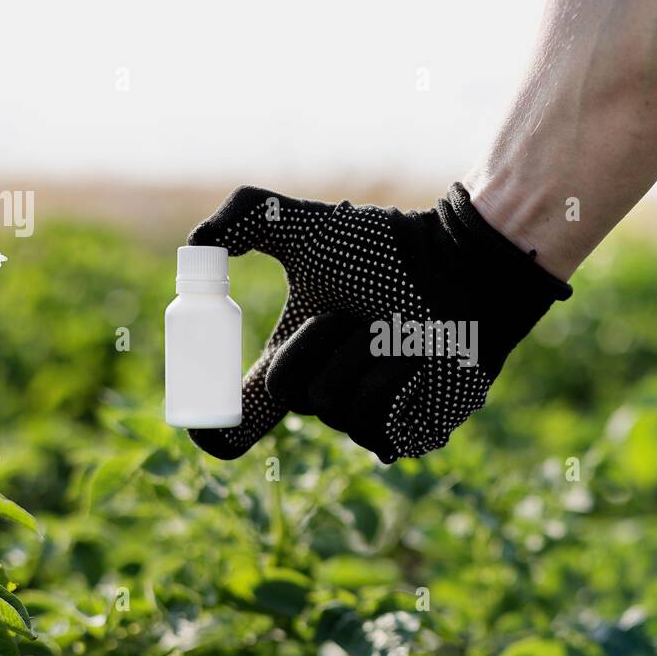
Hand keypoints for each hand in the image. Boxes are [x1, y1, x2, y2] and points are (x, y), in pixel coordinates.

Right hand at [185, 183, 570, 462]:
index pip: (238, 423)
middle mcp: (323, 399)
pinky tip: (419, 355)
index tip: (204, 424)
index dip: (214, 431)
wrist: (460, 267)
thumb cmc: (388, 250)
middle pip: (281, 392)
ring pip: (330, 406)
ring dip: (359, 351)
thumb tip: (195, 248)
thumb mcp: (308, 227)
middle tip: (346, 311)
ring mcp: (365, 423)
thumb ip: (244, 219)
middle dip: (311, 339)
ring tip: (392, 326)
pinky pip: (374, 424)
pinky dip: (392, 375)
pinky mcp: (408, 437)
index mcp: (292, 365)